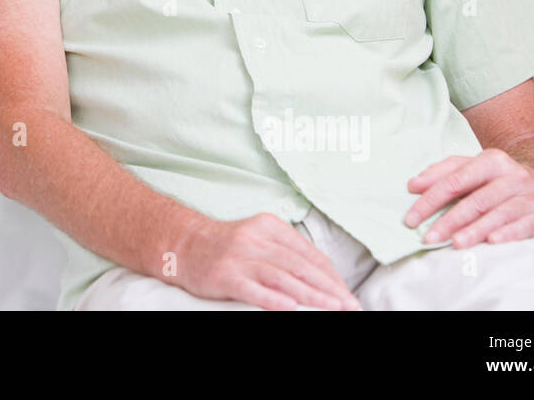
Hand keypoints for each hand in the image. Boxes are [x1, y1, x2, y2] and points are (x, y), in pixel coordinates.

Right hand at [175, 213, 360, 309]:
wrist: (182, 245)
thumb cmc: (226, 246)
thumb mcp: (258, 237)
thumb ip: (285, 251)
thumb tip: (322, 276)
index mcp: (269, 226)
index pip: (308, 253)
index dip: (331, 275)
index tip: (347, 293)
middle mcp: (256, 240)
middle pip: (300, 265)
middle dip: (329, 287)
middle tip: (350, 304)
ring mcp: (240, 258)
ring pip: (283, 277)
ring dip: (311, 295)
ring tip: (333, 308)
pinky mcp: (225, 276)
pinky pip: (254, 290)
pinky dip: (274, 299)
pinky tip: (292, 308)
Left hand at [404, 148, 533, 247]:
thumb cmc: (496, 179)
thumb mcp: (470, 168)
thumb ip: (441, 174)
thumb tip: (413, 185)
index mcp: (490, 160)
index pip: (454, 181)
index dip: (430, 201)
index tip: (412, 218)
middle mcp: (512, 176)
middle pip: (475, 201)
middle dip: (449, 221)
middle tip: (429, 237)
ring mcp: (528, 196)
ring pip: (497, 214)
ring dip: (475, 231)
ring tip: (455, 243)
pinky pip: (523, 226)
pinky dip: (507, 234)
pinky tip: (491, 242)